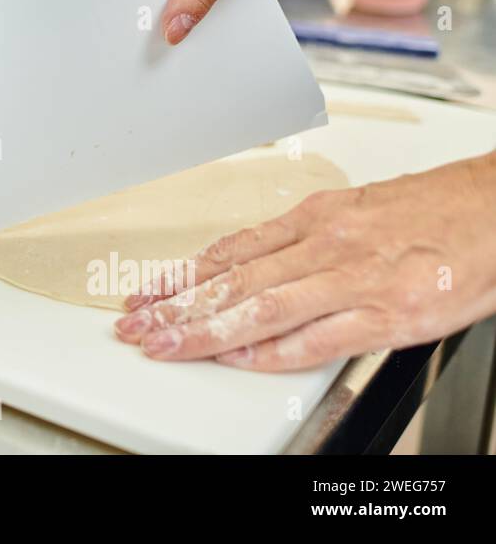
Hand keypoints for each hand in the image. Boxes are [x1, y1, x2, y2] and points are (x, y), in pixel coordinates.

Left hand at [112, 153, 495, 370]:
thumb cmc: (435, 210)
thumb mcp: (354, 211)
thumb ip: (305, 238)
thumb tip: (257, 262)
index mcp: (314, 219)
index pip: (230, 251)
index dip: (181, 275)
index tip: (146, 292)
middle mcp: (324, 246)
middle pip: (233, 281)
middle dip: (177, 306)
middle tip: (135, 325)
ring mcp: (353, 280)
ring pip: (260, 308)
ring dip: (204, 329)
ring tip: (164, 343)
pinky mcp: (387, 313)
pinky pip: (316, 337)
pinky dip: (272, 351)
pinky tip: (236, 358)